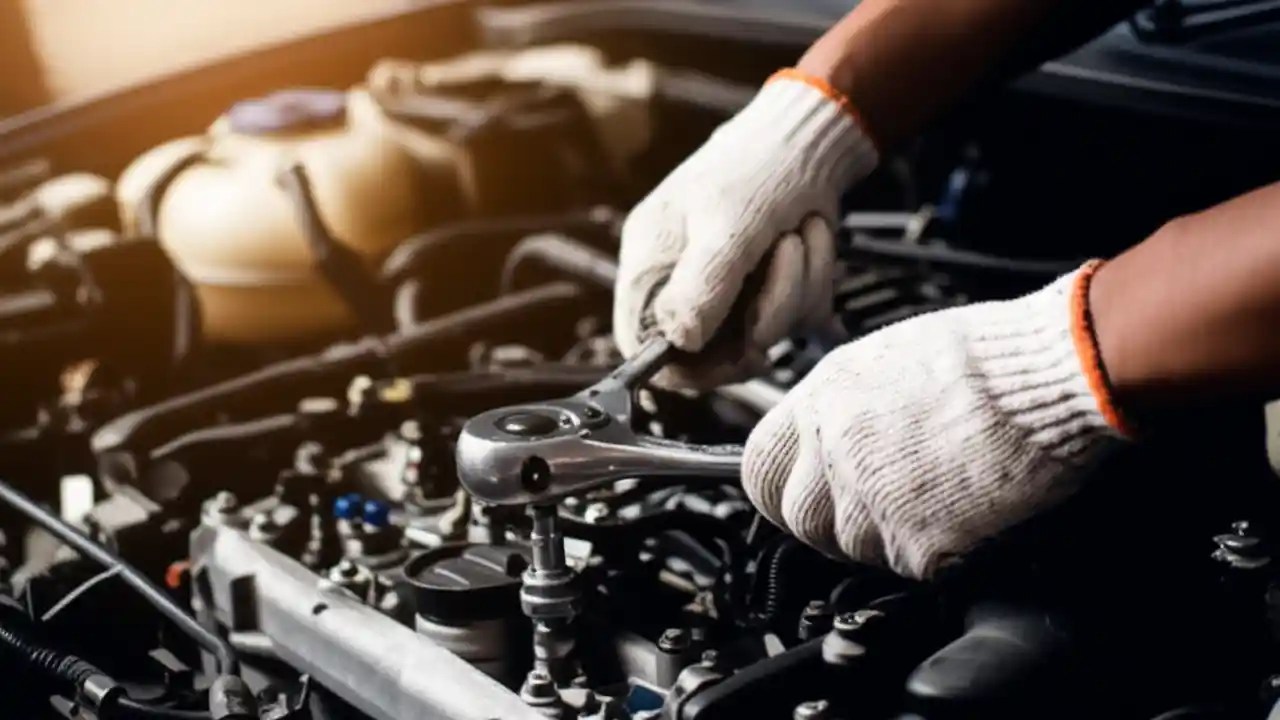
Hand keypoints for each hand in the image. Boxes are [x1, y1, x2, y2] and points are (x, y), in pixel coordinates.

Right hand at [613, 70, 877, 389]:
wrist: (814, 137)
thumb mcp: (729, 224)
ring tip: (799, 235)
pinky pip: (793, 317)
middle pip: (712, 349)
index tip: (733, 355)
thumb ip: (702, 286)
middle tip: (785, 262)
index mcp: (650, 262)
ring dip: (798, 287)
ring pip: (762, 334)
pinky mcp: (766, 289)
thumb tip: (679, 343)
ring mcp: (727, 289)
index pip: (641, 342)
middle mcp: (683, 281)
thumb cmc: (759, 166)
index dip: (683, 364)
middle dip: (765, 313)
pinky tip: (810, 238)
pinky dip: (814, 281)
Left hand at [741, 263, 1130, 578]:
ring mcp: (872, 498)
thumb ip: (841, 405)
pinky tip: (960, 515)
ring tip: (930, 500)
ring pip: (850, 547)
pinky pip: (904, 566)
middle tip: (872, 509)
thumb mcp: (886, 358)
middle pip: (797, 518)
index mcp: (824, 400)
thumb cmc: (988, 357)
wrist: (1050, 373)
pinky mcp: (917, 539)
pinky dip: (931, 553)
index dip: (780, 488)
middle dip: (828, 521)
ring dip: (882, 537)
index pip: (758, 467)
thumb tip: (821, 437)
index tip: (797, 495)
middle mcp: (836, 449)